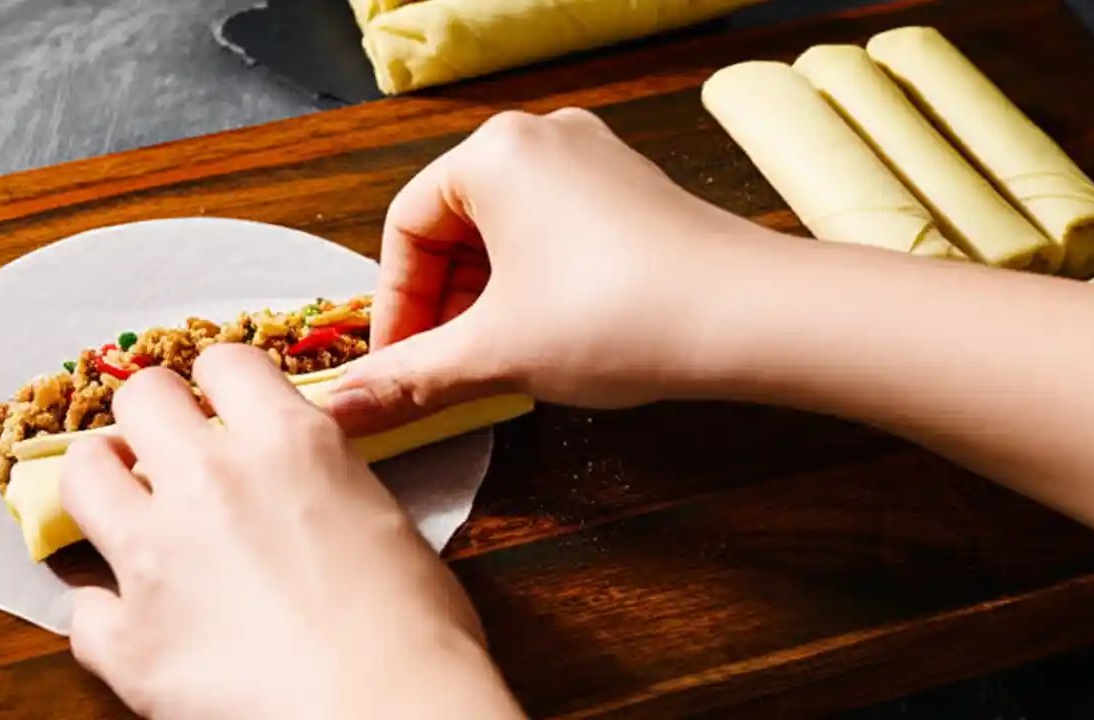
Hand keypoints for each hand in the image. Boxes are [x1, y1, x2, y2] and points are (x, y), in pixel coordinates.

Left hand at [61, 344, 522, 718]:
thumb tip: (288, 481)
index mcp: (287, 442)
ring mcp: (157, 557)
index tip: (224, 403)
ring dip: (105, 483)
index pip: (224, 362)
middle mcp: (210, 480)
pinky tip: (141, 617)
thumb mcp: (379, 513)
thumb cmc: (414, 626)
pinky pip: (84, 605)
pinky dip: (109, 609)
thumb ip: (315, 477)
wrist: (388, 715)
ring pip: (82, 476)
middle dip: (153, 416)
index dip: (222, 381)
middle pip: (141, 397)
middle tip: (169, 448)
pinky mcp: (128, 638)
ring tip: (130, 508)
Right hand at [325, 108, 783, 433]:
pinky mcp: (632, 192)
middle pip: (455, 225)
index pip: (405, 227)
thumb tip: (341, 410)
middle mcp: (542, 137)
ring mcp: (595, 159)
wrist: (751, 318)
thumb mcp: (495, 351)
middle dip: (440, 304)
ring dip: (485, 299)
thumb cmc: (616, 316)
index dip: (392, 305)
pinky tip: (545, 336)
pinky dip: (532, 284)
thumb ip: (409, 377)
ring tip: (492, 360)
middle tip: (439, 368)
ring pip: (507, 233)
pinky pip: (555, 232)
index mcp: (494, 153)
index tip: (394, 365)